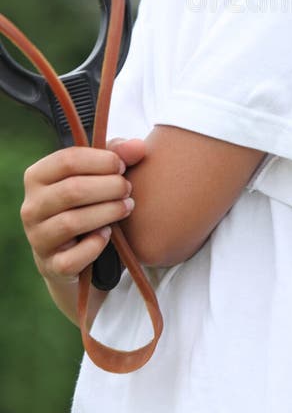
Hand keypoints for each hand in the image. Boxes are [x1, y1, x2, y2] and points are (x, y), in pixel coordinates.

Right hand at [20, 140, 144, 285]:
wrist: (75, 251)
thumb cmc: (88, 200)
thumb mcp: (99, 172)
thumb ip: (118, 154)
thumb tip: (139, 147)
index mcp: (37, 176)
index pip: (67, 160)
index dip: (102, 160)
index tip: (122, 166)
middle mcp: (31, 207)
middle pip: (72, 190)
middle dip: (109, 187)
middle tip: (128, 189)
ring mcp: (38, 238)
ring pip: (72, 222)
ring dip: (108, 212)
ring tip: (127, 207)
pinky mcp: (51, 265)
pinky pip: (73, 257)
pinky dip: (95, 245)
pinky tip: (108, 234)